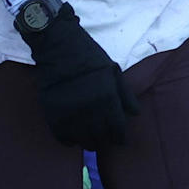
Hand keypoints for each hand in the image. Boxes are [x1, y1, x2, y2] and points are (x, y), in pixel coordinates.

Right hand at [25, 0, 137, 149]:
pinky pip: (63, 137)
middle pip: (101, 137)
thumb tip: (135, 114)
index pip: (118, 128)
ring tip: (90, 140)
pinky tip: (73, 139)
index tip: (119, 140)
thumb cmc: (89, 56)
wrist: (58, 46)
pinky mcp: (53, 114)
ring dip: (88, 143)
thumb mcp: (113, 71)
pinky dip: (69, 141)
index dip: (120, 138)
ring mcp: (71, 113)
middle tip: (104, 140)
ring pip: (83, 140)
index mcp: (108, 98)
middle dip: (104, 140)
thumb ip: (125, 94)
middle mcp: (91, 109)